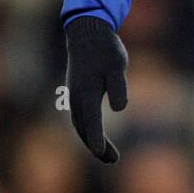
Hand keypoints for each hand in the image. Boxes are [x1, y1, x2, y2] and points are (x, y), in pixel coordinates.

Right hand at [64, 17, 127, 162]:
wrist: (87, 32)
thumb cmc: (105, 48)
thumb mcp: (118, 65)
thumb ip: (118, 86)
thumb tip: (119, 108)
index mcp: (86, 93)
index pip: (92, 124)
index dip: (98, 142)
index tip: (104, 156)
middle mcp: (76, 97)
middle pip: (83, 130)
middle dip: (96, 147)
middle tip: (112, 160)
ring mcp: (73, 95)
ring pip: (79, 125)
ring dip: (90, 141)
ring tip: (107, 154)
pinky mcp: (75, 92)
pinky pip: (78, 117)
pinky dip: (86, 130)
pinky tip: (95, 134)